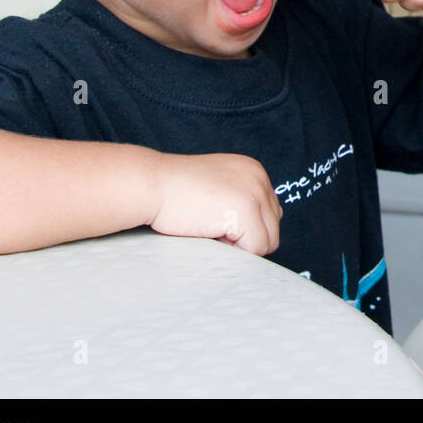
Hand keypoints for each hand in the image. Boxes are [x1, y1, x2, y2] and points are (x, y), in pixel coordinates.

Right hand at [146, 152, 281, 255]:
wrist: (150, 184)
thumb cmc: (173, 190)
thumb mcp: (216, 188)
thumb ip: (239, 201)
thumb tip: (258, 235)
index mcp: (254, 171)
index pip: (269, 213)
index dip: (244, 227)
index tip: (216, 220)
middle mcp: (260, 178)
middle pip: (272, 227)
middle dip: (245, 237)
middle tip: (211, 227)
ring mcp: (255, 194)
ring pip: (268, 241)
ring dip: (240, 245)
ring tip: (211, 229)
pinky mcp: (247, 212)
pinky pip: (255, 249)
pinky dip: (235, 251)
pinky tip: (211, 233)